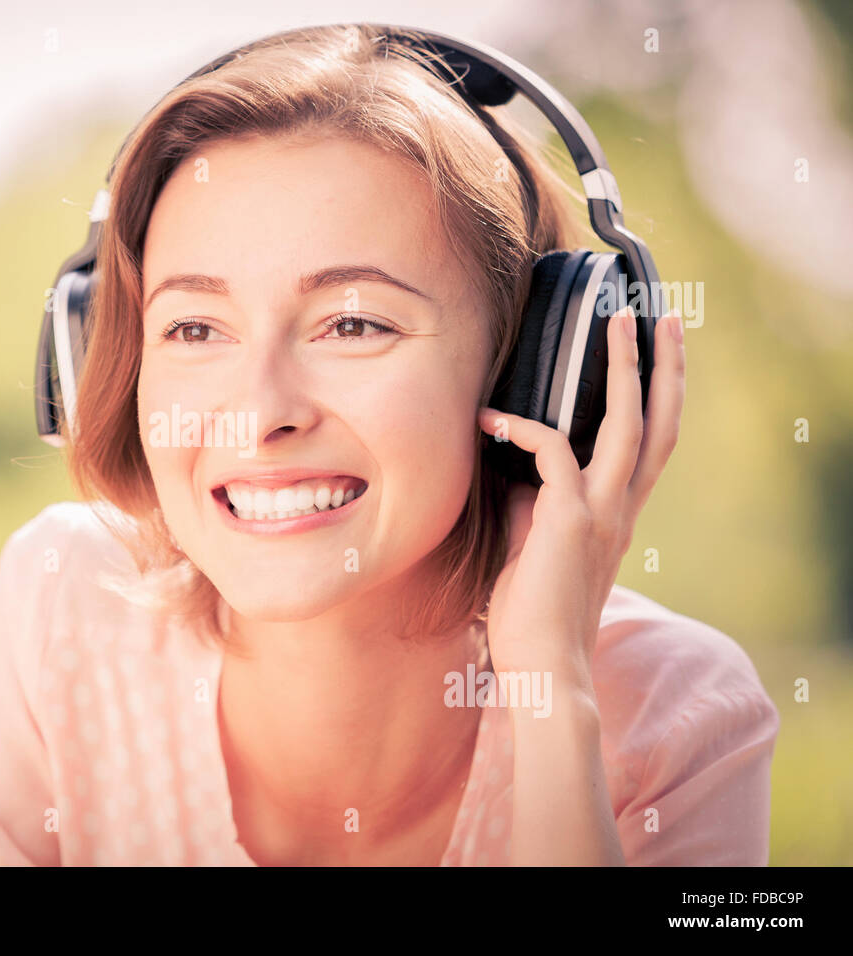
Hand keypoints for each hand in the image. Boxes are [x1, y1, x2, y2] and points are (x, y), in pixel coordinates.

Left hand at [476, 306, 685, 687]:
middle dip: (662, 367)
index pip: (650, 445)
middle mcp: (621, 509)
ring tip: (614, 324)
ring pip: (628, 426)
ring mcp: (601, 513)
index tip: (652, 356)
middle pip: (659, 424)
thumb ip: (531, 500)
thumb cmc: (531, 614)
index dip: (656, 399)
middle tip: (659, 316)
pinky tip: (490, 418)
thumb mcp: (534, 545)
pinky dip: (522, 428)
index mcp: (618, 515)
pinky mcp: (570, 520)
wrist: (543, 666)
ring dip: (622, 370)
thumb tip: (506, 460)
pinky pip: (553, 451)